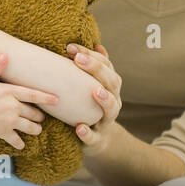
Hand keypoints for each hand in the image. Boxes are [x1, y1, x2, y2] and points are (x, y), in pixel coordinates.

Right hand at [0, 53, 58, 149]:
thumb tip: (5, 55)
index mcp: (8, 92)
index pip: (33, 94)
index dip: (46, 97)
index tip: (57, 100)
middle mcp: (13, 107)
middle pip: (34, 113)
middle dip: (39, 116)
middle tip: (41, 117)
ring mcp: (9, 121)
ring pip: (30, 127)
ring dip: (35, 129)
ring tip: (36, 129)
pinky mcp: (3, 133)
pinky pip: (16, 140)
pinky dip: (19, 143)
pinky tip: (21, 144)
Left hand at [67, 42, 121, 156]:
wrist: (97, 140)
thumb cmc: (89, 107)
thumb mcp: (92, 86)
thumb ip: (95, 69)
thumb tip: (97, 45)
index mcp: (110, 86)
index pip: (106, 66)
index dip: (92, 55)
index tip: (71, 47)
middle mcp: (113, 101)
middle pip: (112, 83)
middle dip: (97, 69)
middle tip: (79, 59)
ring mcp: (106, 121)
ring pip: (111, 109)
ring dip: (105, 100)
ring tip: (96, 91)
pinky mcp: (97, 140)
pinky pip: (94, 137)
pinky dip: (88, 133)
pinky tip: (80, 128)